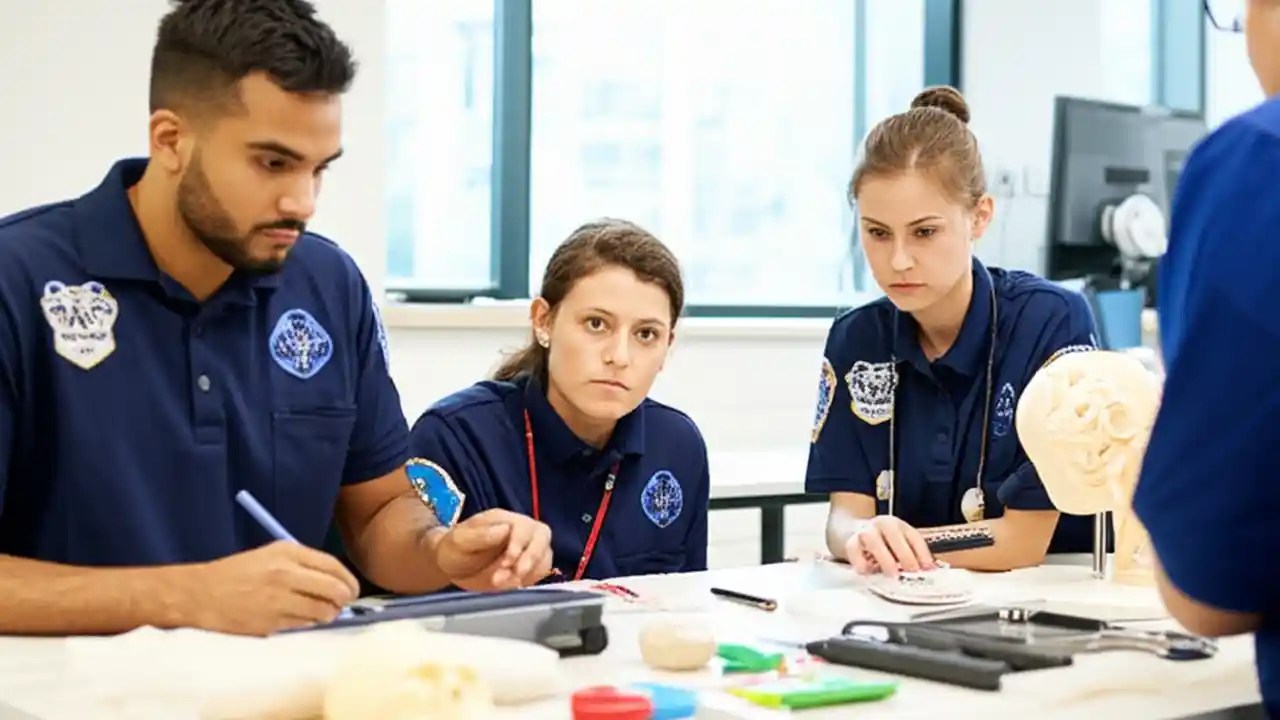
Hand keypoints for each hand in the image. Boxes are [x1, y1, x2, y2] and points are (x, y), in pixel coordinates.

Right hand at [180, 541, 359, 635]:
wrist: (200, 594)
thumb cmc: (237, 574)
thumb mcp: (270, 555)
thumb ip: (302, 564)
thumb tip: (335, 581)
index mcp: (287, 552)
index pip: (333, 566)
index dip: (348, 580)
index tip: (352, 589)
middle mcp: (286, 573)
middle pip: (334, 589)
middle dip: (344, 599)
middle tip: (342, 604)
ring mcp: (279, 598)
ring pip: (323, 611)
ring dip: (328, 614)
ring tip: (322, 613)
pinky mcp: (271, 621)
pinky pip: (304, 625)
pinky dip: (309, 624)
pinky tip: (301, 619)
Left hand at [434, 509, 552, 591]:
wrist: (453, 566)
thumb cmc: (454, 549)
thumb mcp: (460, 540)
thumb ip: (480, 534)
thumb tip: (505, 529)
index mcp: (505, 519)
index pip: (524, 527)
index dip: (519, 545)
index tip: (506, 563)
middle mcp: (522, 530)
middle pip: (543, 537)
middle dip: (531, 559)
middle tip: (515, 576)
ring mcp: (528, 547)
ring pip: (544, 556)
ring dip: (530, 572)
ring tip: (504, 584)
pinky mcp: (529, 565)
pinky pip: (541, 571)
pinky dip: (532, 579)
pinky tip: (513, 585)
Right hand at [844, 516, 935, 577]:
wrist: (852, 530)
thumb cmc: (881, 542)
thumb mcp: (899, 543)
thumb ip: (914, 556)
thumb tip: (930, 571)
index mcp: (898, 525)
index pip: (914, 537)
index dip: (923, 554)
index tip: (929, 569)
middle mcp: (882, 525)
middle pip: (895, 536)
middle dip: (905, 555)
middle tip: (912, 572)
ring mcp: (865, 532)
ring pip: (874, 541)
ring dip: (885, 558)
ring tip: (892, 574)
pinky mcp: (850, 542)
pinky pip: (854, 551)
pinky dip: (861, 562)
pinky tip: (868, 571)